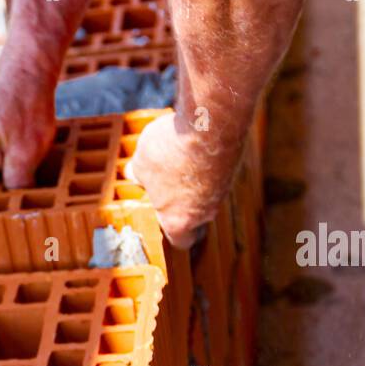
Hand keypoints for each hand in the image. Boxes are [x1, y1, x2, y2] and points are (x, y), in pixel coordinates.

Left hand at [126, 112, 239, 248]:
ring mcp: (222, 190)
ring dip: (192, 185)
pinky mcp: (231, 167)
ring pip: (206, 195)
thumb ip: (137, 174)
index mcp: (179, 220)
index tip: (162, 224)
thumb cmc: (170, 151)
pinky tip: (192, 146)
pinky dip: (204, 165)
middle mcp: (205, 211)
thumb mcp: (141, 163)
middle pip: (196, 220)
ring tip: (176, 163)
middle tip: (167, 194)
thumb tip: (132, 174)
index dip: (171, 235)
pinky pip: (214, 173)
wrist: (209, 123)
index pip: (180, 241)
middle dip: (182, 210)